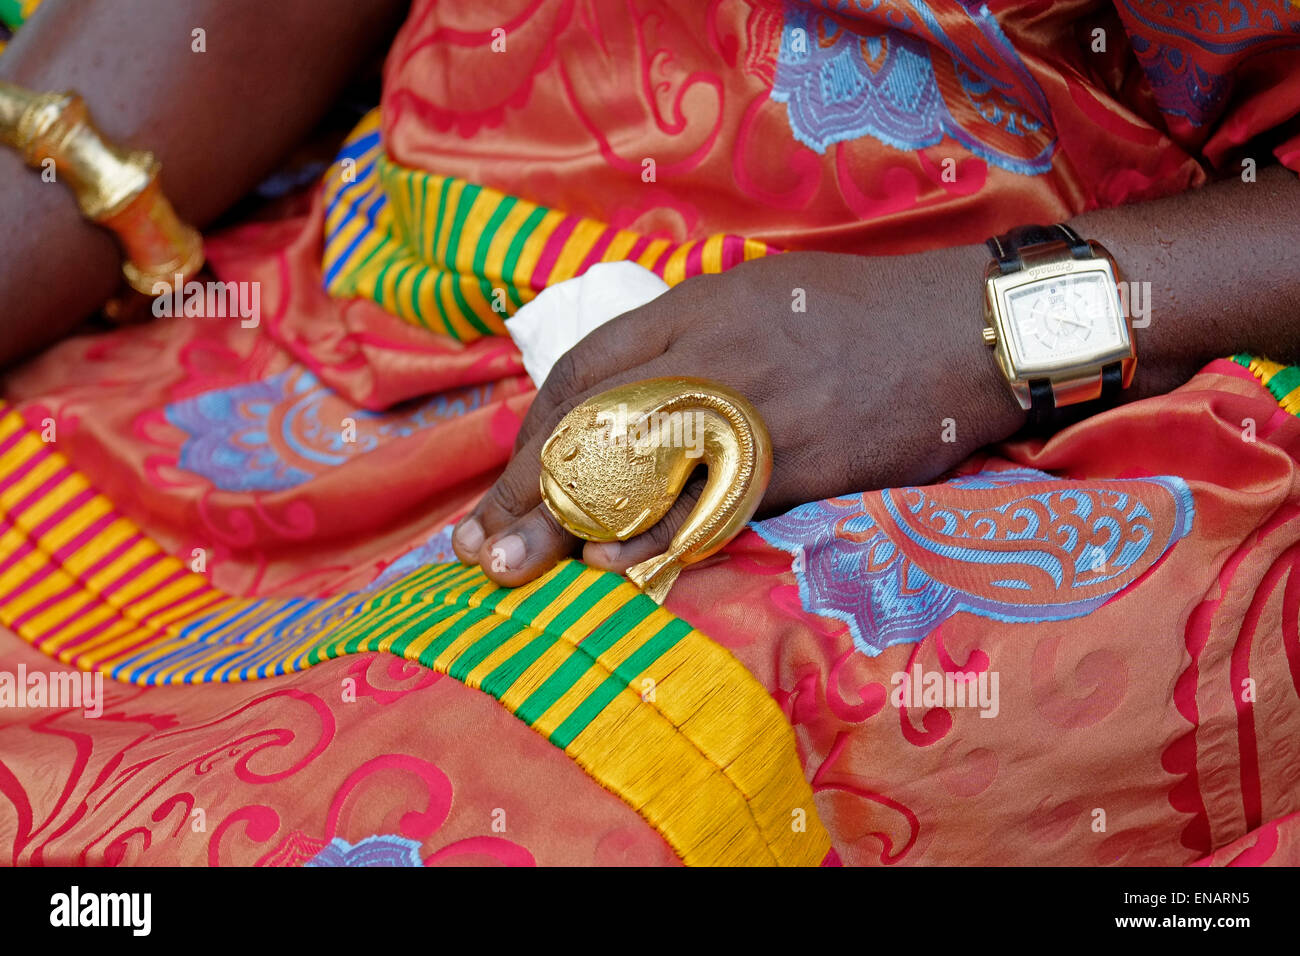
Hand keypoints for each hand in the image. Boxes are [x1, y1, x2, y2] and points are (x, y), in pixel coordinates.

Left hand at [452, 245, 1025, 585]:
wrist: (961, 329)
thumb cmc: (853, 316)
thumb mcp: (753, 296)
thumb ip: (682, 340)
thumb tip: (619, 401)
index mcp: (694, 308)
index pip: (581, 374)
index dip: (530, 438)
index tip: (505, 489)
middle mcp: (711, 355)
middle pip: (591, 427)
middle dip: (524, 491)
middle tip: (479, 548)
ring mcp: (754, 410)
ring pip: (638, 471)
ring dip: (567, 527)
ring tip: (516, 569)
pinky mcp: (801, 462)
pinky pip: (709, 508)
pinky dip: (653, 541)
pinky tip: (611, 568)